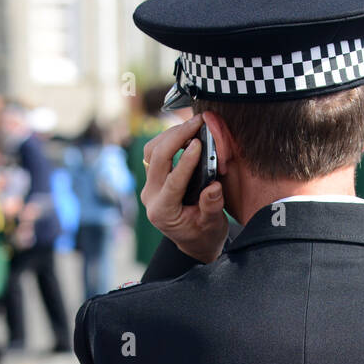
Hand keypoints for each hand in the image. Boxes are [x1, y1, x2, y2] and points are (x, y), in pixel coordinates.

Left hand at [140, 115, 225, 262]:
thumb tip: (214, 186)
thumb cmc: (205, 234)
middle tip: (198, 123)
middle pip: (157, 158)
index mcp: (164, 212)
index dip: (186, 161)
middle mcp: (151, 197)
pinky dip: (170, 138)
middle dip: (177, 137)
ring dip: (171, 134)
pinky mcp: (153, 177)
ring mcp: (149, 186)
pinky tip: (187, 131)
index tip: (199, 143)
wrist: (194, 240)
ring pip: (152, 151)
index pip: (173, 182)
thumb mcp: (212, 225)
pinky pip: (155, 152)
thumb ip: (211, 206)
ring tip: (193, 124)